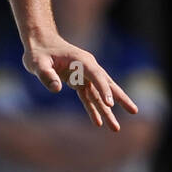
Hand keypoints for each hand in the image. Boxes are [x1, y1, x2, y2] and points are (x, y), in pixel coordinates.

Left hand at [21, 33, 138, 130]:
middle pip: (107, 84)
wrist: (39, 43)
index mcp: (81, 60)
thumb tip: (57, 89)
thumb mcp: (37, 63)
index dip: (104, 89)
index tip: (110, 103)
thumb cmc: (38, 52)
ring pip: (100, 94)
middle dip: (120, 99)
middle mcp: (87, 67)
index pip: (96, 76)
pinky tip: (99, 123)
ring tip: (116, 128)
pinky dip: (94, 110)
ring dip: (108, 111)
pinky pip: (88, 97)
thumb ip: (46, 75)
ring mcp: (84, 75)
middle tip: (134, 111)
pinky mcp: (78, 82)